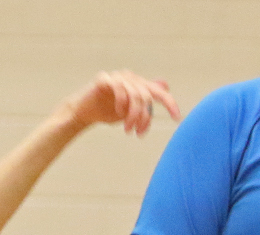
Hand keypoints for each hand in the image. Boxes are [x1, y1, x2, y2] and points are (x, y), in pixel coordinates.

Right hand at [64, 71, 179, 136]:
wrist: (82, 113)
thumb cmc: (107, 111)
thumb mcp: (130, 111)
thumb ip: (146, 102)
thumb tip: (166, 85)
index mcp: (138, 84)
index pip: (160, 92)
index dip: (170, 104)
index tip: (177, 119)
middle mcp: (130, 77)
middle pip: (147, 97)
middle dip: (144, 118)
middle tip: (137, 133)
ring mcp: (117, 76)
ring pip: (135, 95)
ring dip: (133, 115)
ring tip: (128, 129)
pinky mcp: (104, 79)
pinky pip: (119, 89)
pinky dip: (121, 104)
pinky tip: (118, 113)